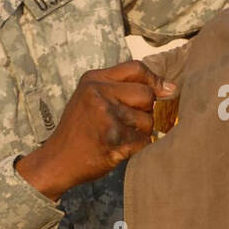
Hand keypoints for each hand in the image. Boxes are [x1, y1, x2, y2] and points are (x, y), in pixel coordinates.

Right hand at [16, 60, 174, 199]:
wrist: (57, 160)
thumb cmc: (80, 129)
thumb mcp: (92, 97)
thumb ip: (125, 87)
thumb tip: (172, 88)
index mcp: (93, 79)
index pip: (136, 68)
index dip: (154, 80)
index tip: (162, 91)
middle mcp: (98, 93)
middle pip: (147, 94)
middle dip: (145, 111)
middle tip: (127, 122)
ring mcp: (106, 116)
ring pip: (148, 120)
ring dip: (141, 132)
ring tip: (119, 136)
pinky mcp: (114, 138)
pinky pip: (144, 140)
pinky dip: (137, 147)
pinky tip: (119, 148)